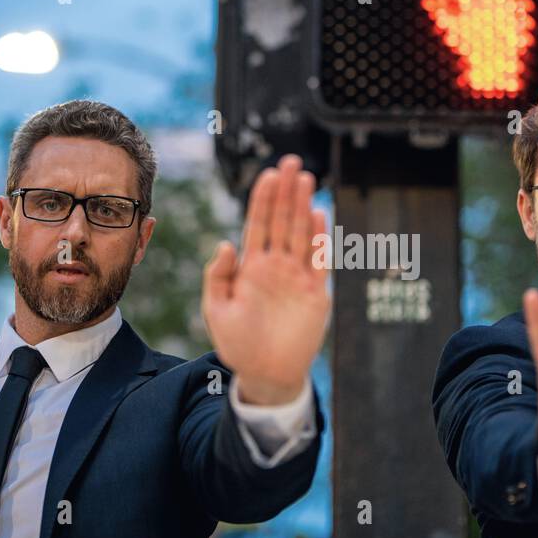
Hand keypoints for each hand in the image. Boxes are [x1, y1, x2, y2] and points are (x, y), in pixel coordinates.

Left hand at [202, 155, 329, 405]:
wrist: (266, 375)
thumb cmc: (238, 344)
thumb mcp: (216, 310)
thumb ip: (217, 276)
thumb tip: (225, 243)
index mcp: (251, 268)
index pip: (258, 224)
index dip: (263, 199)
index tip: (268, 174)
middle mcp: (276, 267)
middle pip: (283, 221)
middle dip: (286, 192)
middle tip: (291, 161)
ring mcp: (297, 278)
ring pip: (302, 234)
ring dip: (303, 207)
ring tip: (306, 179)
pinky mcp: (316, 294)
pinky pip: (320, 262)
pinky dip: (320, 240)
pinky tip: (319, 216)